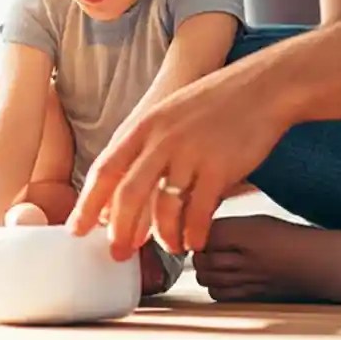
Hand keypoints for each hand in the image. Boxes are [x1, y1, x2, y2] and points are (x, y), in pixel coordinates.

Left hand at [66, 61, 294, 259]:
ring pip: (164, 209)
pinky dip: (194, 233)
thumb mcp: (168, 114)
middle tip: (118, 253)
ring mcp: (190, 154)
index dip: (88, 204)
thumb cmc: (215, 103)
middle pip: (128, 195)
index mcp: (144, 126)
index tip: (77, 229)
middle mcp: (161, 140)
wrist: (263, 86)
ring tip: (169, 247)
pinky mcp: (219, 169)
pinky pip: (198, 213)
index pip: (104, 170)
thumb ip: (144, 148)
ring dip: (163, 236)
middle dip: (119, 231)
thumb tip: (122, 192)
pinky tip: (194, 241)